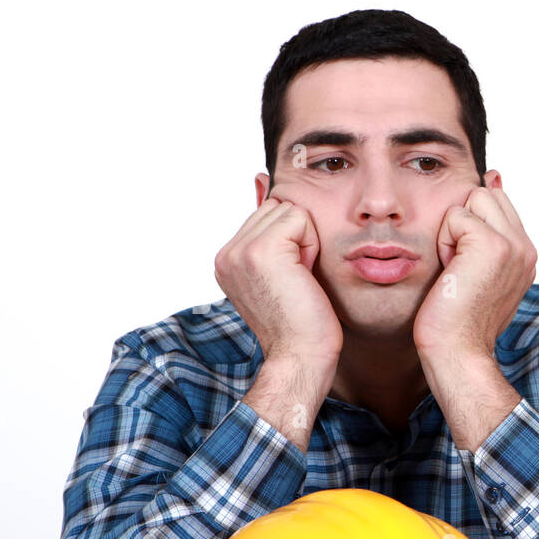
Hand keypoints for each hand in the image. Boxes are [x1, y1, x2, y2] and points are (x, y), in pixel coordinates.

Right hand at [214, 195, 341, 370]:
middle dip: (296, 238)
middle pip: (275, 207)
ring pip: (286, 209)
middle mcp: (226, 254)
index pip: (265, 215)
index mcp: (227, 260)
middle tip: (296, 279)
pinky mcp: (262, 250)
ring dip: (304, 241)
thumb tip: (262, 181)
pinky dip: (311, 244)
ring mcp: (240, 251)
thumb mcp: (281, 272)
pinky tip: (304, 275)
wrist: (301, 356)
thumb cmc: (301, 323)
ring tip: (298, 278)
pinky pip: (298, 217)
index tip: (289, 279)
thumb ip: (270, 232)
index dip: (290, 242)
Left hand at [412, 175, 536, 359]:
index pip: (498, 203)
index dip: (472, 223)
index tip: (466, 262)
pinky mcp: (492, 245)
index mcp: (526, 255)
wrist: (459, 351)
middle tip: (460, 266)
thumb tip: (493, 178)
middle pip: (488, 194)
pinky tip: (451, 272)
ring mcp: (513, 245)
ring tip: (456, 267)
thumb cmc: (460, 320)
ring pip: (475, 197)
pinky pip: (457, 215)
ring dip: (454, 230)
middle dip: (464, 222)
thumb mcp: (478, 270)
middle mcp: (526, 248)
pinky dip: (445, 242)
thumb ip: (490, 231)